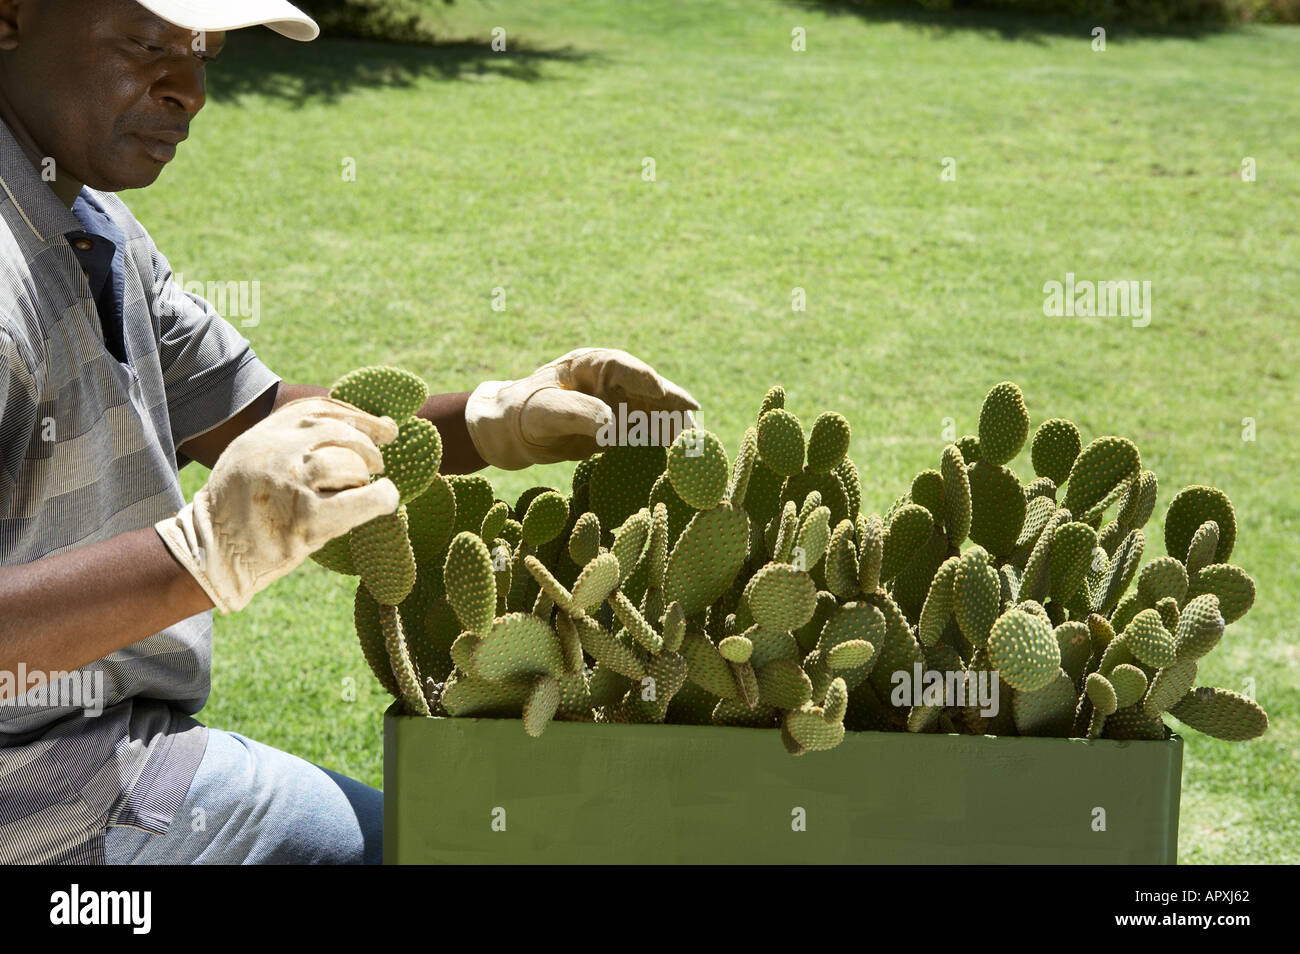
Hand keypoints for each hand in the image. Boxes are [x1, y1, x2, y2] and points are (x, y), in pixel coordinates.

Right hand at [154, 397, 399, 613]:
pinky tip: (387, 499)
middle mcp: (277, 452)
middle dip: (367, 446)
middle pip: (340, 432)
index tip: (385, 427)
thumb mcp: (251, 456)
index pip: (321, 409)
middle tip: (376, 464)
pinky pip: (361, 501)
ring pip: (350, 463)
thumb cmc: (239, 507)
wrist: (211, 552)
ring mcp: (292, 484)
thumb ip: (288, 439)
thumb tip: (355, 429)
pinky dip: (382, 498)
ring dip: (364, 476)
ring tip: (361, 488)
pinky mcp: (306, 519)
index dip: (360, 417)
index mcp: (264, 433)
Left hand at [464, 347, 699, 469]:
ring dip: (672, 424)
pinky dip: (661, 440)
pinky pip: (645, 431)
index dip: (645, 380)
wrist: (511, 432)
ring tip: (693, 441)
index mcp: (592, 365)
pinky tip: (677, 453)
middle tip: (692, 419)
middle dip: (670, 404)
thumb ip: (576, 412)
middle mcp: (610, 382)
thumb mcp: (545, 411)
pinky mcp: (618, 426)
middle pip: (647, 389)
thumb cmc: (523, 412)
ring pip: (652, 411)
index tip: (662, 393)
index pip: (624, 367)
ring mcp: (617, 403)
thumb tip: (610, 423)